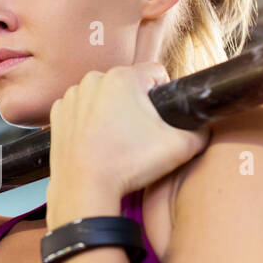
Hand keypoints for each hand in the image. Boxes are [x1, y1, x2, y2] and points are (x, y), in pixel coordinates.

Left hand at [47, 63, 209, 222]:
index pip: (156, 73)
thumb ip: (201, 130)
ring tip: (116, 141)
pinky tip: (97, 142)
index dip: (163, 96)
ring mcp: (72, 96)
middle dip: (136, 105)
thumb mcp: (180, 147)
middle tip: (138, 136)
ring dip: (112, 112)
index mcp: (122, 77)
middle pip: (128, 86)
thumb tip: (205, 126)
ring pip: (104, 97)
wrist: (85, 189)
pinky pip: (82, 110)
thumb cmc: (127, 165)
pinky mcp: (58, 114)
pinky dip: (89, 123)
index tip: (158, 119)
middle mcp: (93, 80)